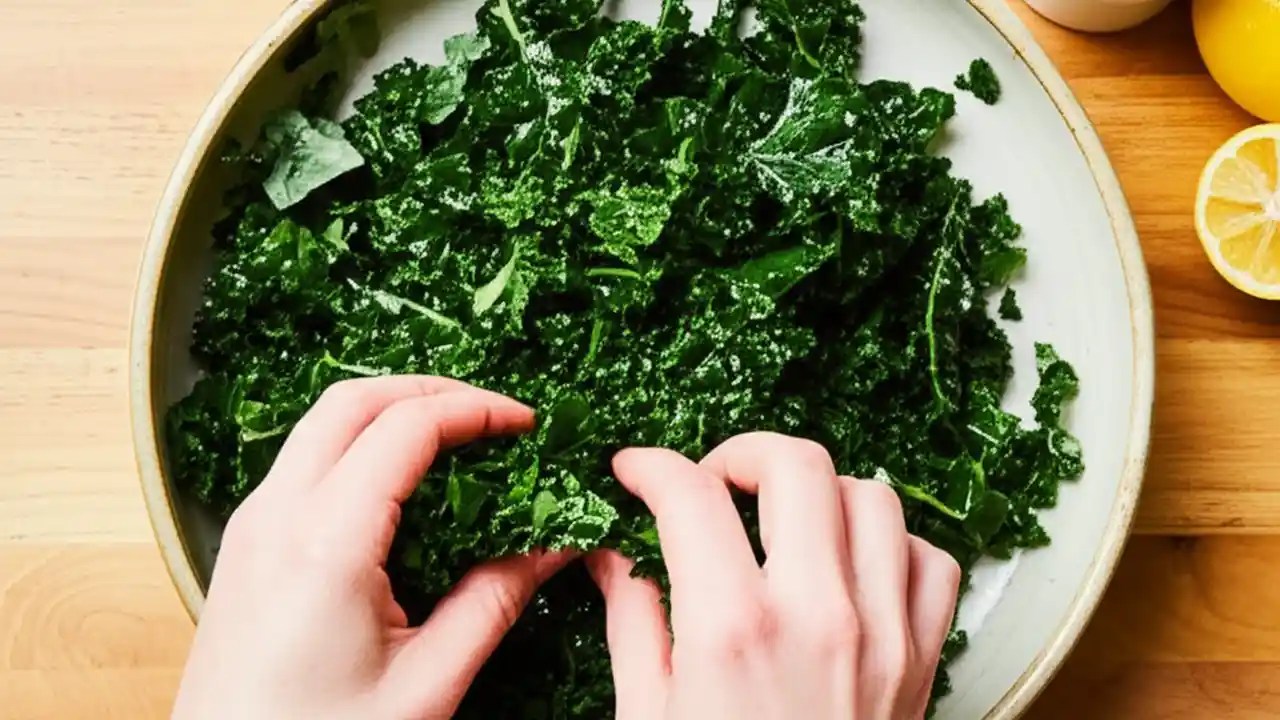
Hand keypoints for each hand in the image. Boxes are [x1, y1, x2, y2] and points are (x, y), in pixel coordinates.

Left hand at [172, 376, 572, 719]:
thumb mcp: (425, 684)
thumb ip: (494, 601)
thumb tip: (555, 544)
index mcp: (325, 542)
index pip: (406, 427)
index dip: (476, 410)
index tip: (527, 423)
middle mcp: (276, 514)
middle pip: (353, 399)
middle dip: (431, 389)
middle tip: (493, 414)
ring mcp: (252, 524)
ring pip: (322, 423)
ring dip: (392, 412)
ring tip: (458, 440)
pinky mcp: (246, 544)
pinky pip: (305, 461)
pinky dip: (360, 445)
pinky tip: (404, 484)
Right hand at [587, 432, 961, 719]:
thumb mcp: (650, 717)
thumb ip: (634, 624)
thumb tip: (615, 559)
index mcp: (731, 628)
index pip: (689, 494)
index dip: (651, 466)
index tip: (636, 470)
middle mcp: (815, 614)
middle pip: (796, 465)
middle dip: (742, 453)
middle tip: (713, 481)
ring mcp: (881, 633)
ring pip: (872, 497)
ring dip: (819, 493)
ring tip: (782, 519)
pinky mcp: (922, 659)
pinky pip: (928, 561)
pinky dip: (891, 545)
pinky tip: (849, 564)